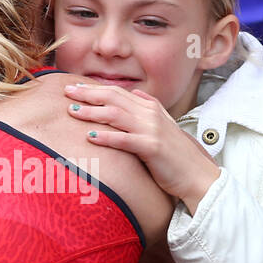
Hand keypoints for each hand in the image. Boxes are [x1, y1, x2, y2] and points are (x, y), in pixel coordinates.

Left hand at [64, 83, 220, 211]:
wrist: (196, 175)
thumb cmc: (175, 155)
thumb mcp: (163, 125)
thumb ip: (149, 108)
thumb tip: (135, 93)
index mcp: (150, 107)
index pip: (117, 93)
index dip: (94, 89)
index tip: (74, 88)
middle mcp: (150, 114)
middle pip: (113, 99)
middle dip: (88, 94)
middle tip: (66, 92)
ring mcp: (152, 130)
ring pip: (115, 115)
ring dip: (92, 112)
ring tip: (72, 112)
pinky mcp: (152, 148)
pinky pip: (124, 140)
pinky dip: (106, 137)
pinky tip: (89, 137)